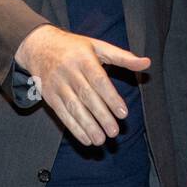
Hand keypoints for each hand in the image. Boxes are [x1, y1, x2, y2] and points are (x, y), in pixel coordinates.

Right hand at [14, 24, 150, 145]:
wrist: (39, 46)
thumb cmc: (75, 47)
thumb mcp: (98, 46)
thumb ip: (123, 57)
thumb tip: (147, 63)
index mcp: (83, 58)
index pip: (99, 80)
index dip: (111, 97)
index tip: (123, 113)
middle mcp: (69, 71)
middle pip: (86, 96)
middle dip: (101, 116)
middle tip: (114, 132)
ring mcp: (57, 84)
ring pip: (73, 108)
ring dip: (87, 126)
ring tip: (101, 140)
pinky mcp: (49, 96)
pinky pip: (62, 114)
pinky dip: (74, 128)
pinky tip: (86, 139)